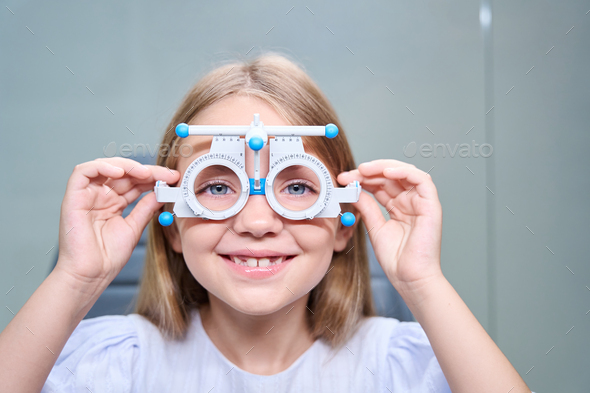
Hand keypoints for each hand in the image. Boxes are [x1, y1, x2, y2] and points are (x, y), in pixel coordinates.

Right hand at [55, 157, 179, 289]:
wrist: (91, 275)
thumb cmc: (108, 257)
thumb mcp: (134, 227)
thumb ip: (145, 208)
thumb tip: (161, 192)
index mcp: (113, 203)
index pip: (134, 182)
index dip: (153, 177)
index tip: (173, 178)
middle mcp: (99, 196)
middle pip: (123, 172)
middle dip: (146, 170)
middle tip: (166, 174)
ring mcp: (86, 196)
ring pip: (104, 167)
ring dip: (126, 166)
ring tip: (145, 173)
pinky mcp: (73, 197)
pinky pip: (82, 171)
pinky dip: (102, 167)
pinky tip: (120, 173)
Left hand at [337, 160, 442, 297]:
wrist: (409, 278)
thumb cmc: (396, 259)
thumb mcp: (374, 227)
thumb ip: (366, 207)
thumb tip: (353, 189)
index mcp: (398, 207)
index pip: (380, 184)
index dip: (362, 179)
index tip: (344, 179)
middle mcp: (410, 202)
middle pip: (391, 176)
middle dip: (368, 172)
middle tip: (349, 174)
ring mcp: (421, 202)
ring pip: (405, 172)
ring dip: (383, 167)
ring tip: (364, 170)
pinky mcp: (431, 205)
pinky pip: (421, 180)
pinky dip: (404, 172)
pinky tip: (386, 172)